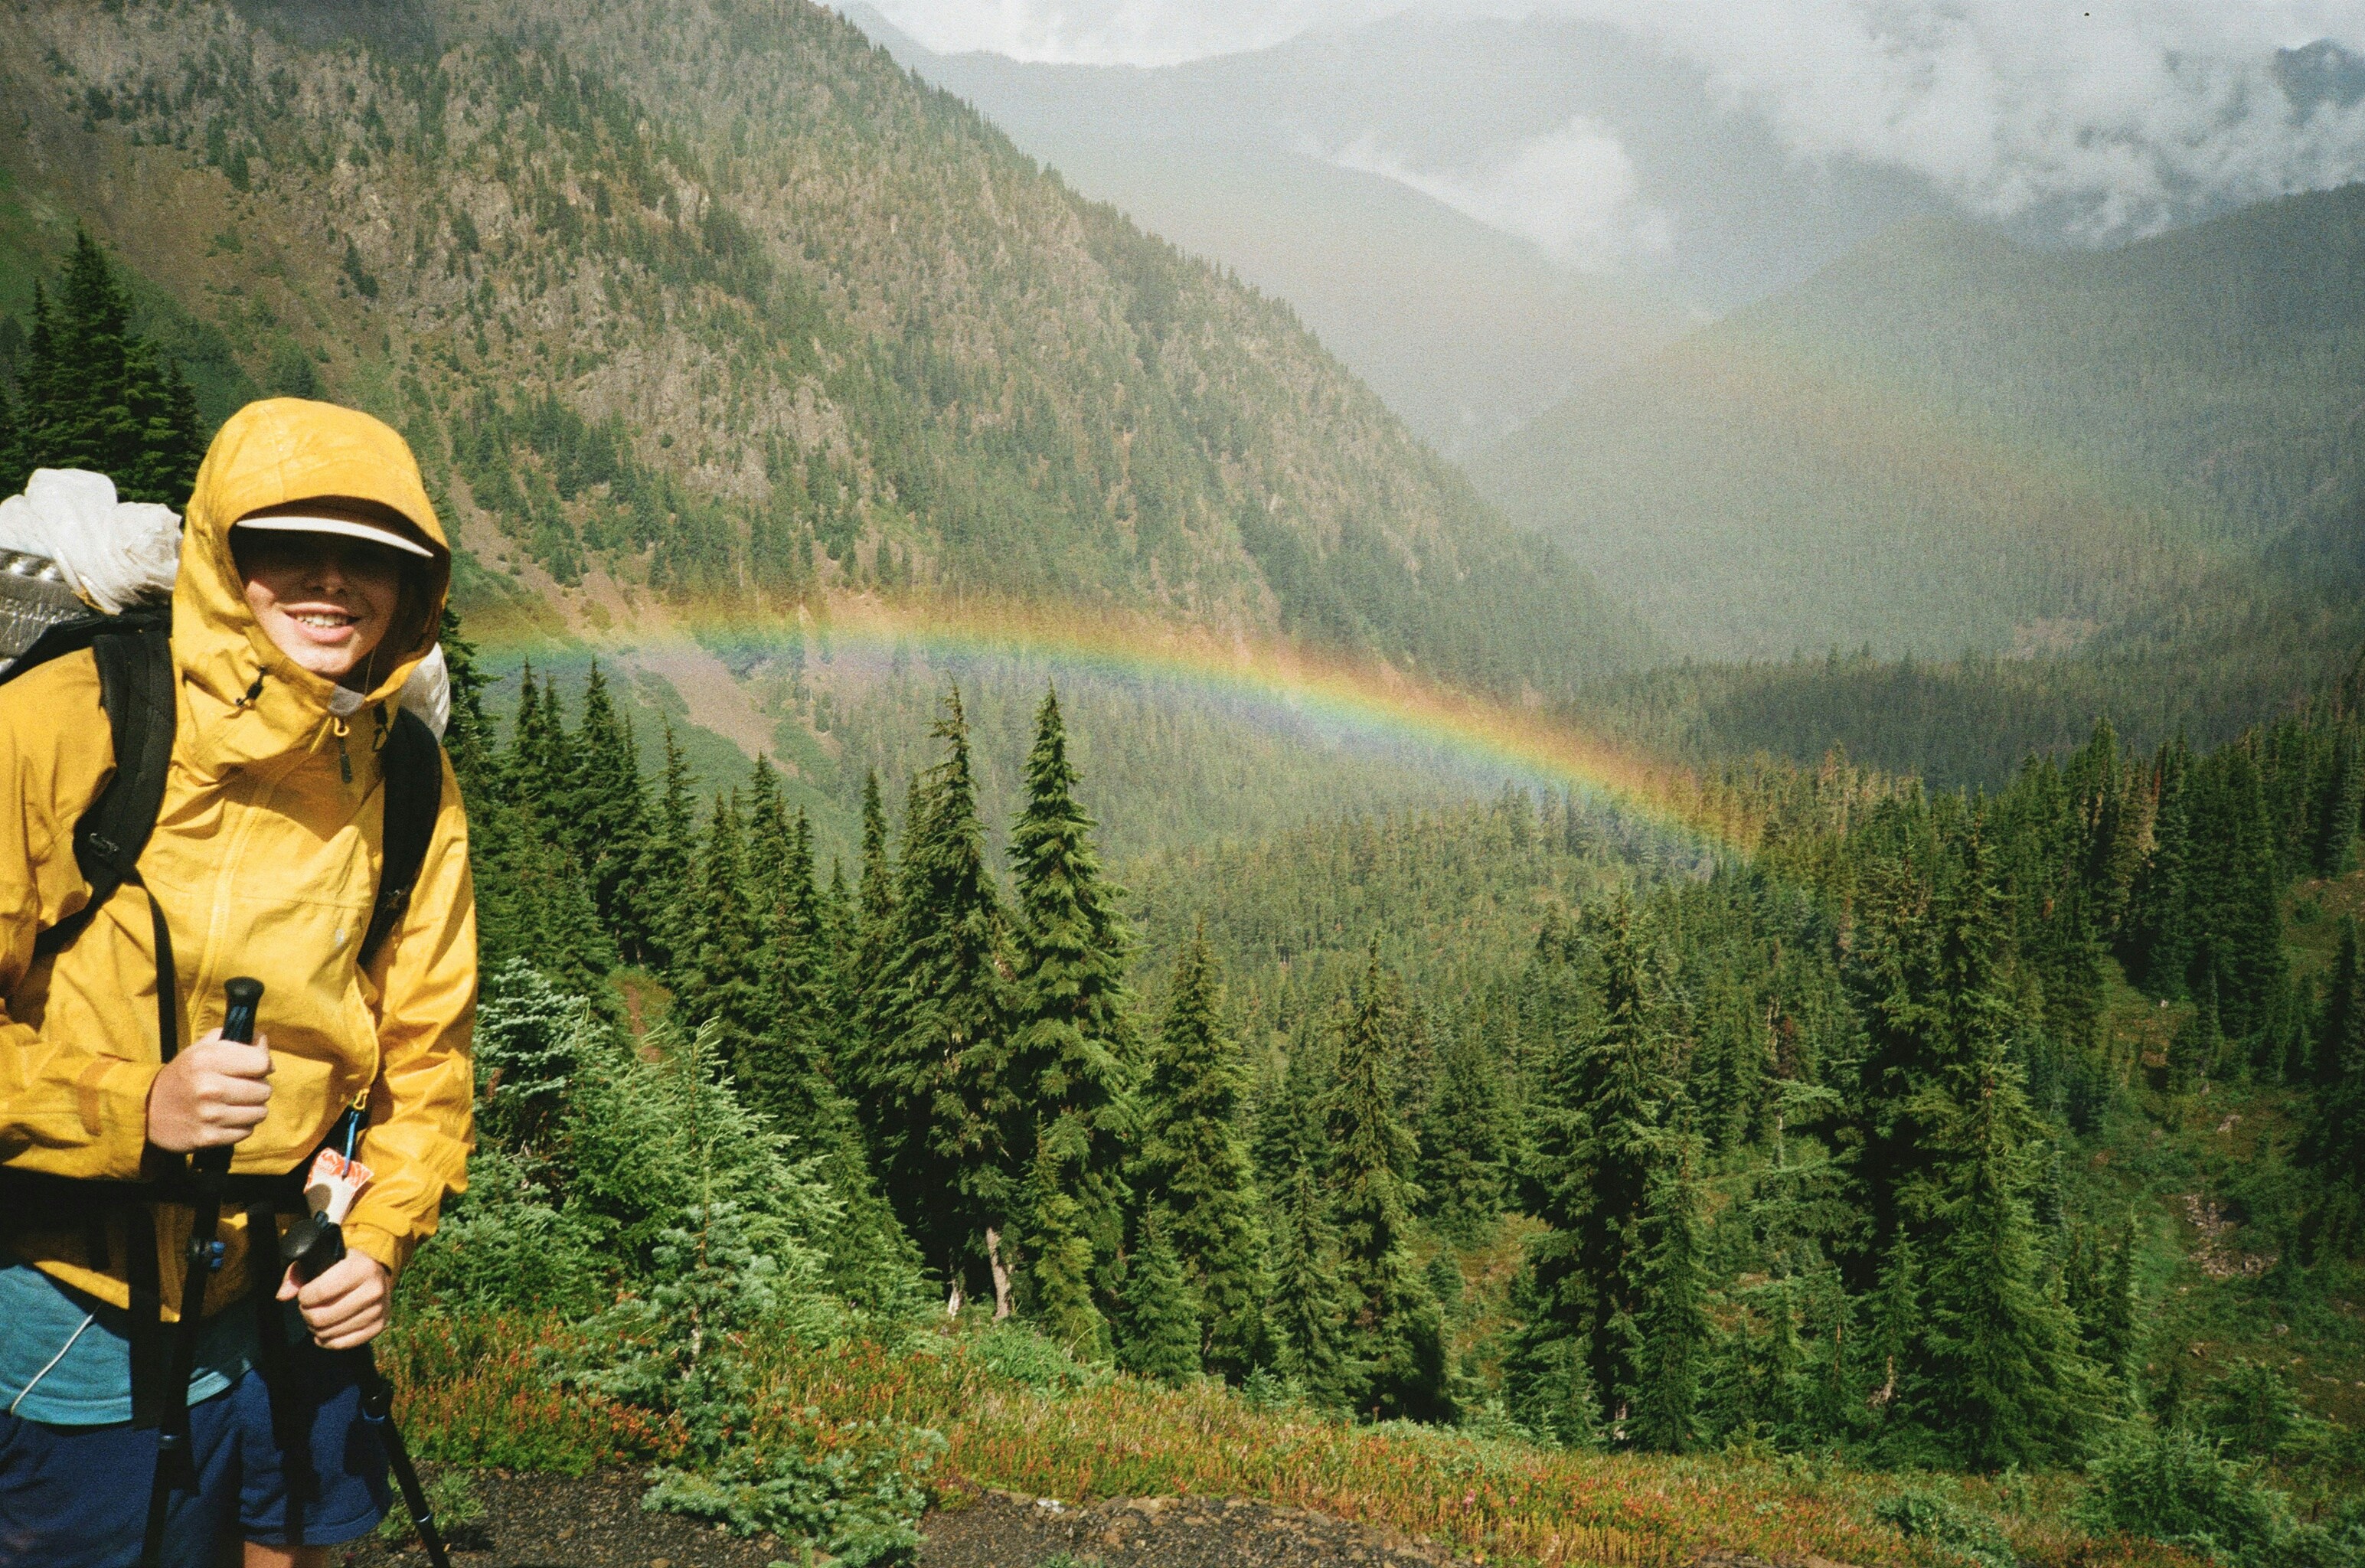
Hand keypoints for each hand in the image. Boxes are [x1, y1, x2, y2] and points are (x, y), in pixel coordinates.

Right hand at [145, 1029, 272, 1152]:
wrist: (147, 1110)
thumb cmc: (184, 1075)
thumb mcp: (201, 1049)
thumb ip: (235, 1039)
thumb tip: (264, 1042)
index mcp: (207, 1060)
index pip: (262, 1062)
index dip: (263, 1064)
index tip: (254, 1068)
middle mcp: (209, 1088)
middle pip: (264, 1090)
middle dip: (258, 1088)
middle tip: (242, 1088)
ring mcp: (209, 1115)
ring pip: (260, 1112)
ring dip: (252, 1108)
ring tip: (234, 1103)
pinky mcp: (209, 1138)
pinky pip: (247, 1131)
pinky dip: (241, 1126)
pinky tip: (225, 1119)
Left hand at [278, 1251, 390, 1350]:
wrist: (377, 1273)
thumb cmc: (344, 1265)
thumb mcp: (322, 1258)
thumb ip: (298, 1273)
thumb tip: (283, 1295)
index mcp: (362, 1268)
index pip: (320, 1293)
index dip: (304, 1296)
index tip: (305, 1293)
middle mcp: (374, 1290)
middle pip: (322, 1317)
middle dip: (307, 1314)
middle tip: (308, 1307)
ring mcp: (378, 1311)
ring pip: (329, 1333)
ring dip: (316, 1328)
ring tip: (317, 1316)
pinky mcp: (378, 1327)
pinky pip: (342, 1344)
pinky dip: (327, 1340)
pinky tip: (325, 1331)